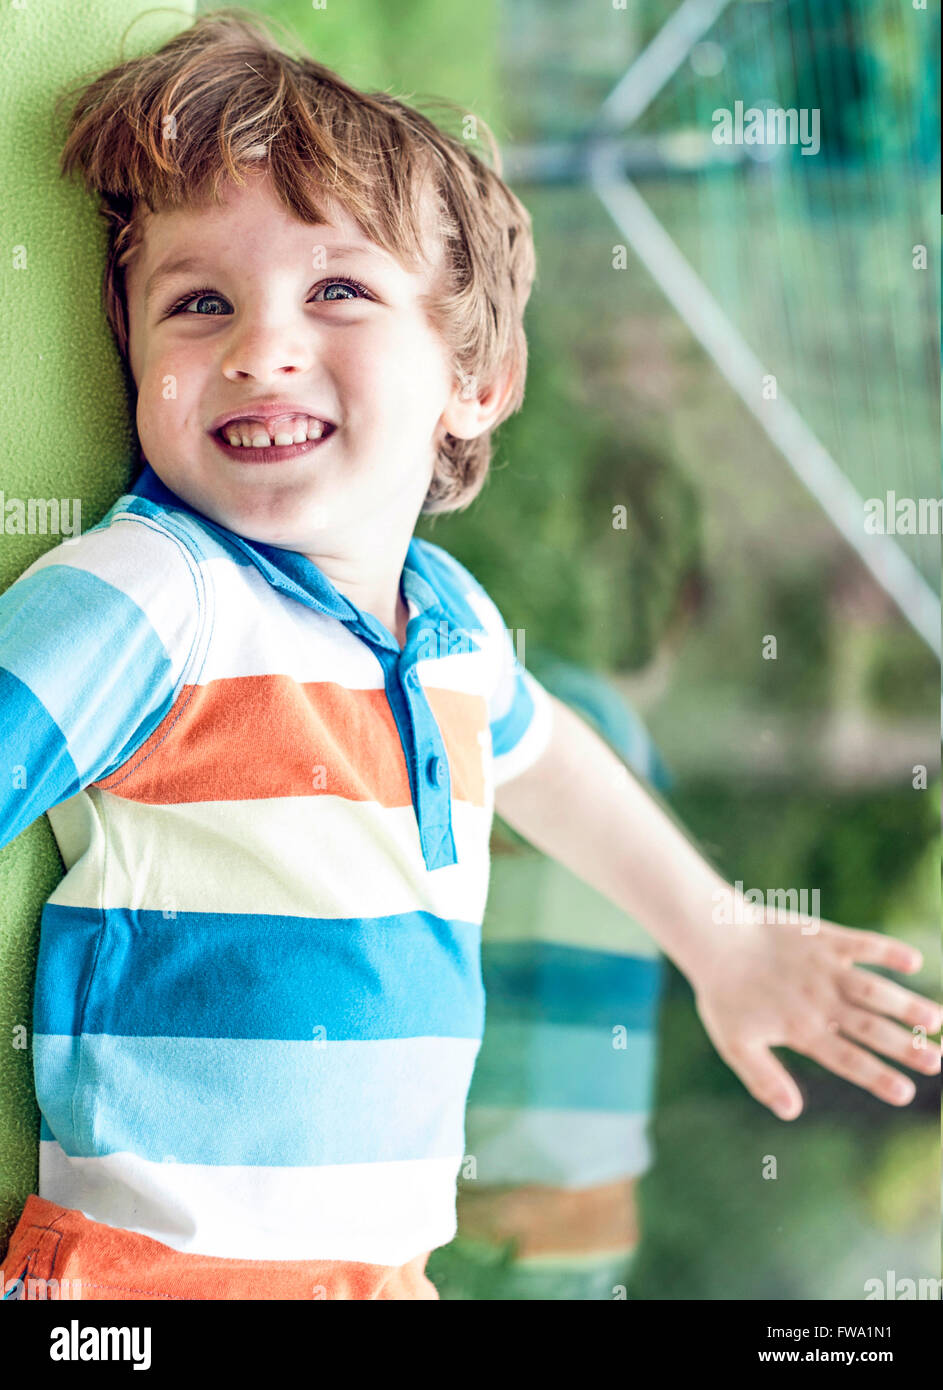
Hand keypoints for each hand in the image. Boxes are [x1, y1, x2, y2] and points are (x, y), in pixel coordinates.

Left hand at [690, 912, 942, 1119]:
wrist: (713, 938)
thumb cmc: (724, 994)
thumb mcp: (735, 1044)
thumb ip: (764, 1079)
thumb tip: (792, 1113)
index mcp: (802, 1029)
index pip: (847, 1059)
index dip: (877, 1077)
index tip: (905, 1093)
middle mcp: (820, 1001)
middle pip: (870, 1028)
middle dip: (905, 1046)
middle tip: (937, 1061)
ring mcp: (824, 968)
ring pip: (874, 990)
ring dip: (906, 1004)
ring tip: (937, 1019)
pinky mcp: (824, 938)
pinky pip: (862, 943)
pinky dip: (887, 950)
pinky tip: (913, 959)